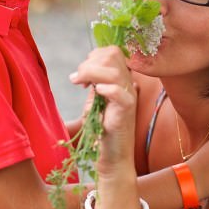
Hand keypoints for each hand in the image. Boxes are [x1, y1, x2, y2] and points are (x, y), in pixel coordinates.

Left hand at [69, 46, 136, 177]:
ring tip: (80, 85)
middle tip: (78, 80)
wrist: (112, 157)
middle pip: (113, 55)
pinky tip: (95, 94)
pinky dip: (106, 89)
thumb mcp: (96, 100)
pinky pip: (121, 93)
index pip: (113, 52)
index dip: (94, 56)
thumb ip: (94, 82)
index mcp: (122, 79)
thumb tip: (85, 67)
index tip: (82, 74)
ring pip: (114, 71)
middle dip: (90, 63)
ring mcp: (130, 96)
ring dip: (91, 73)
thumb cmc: (102, 130)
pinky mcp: (127, 111)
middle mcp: (128, 84)